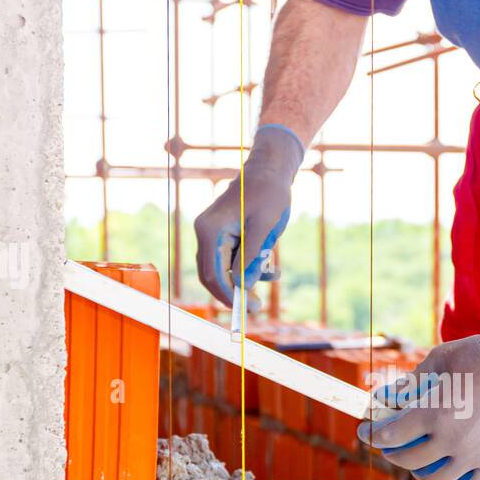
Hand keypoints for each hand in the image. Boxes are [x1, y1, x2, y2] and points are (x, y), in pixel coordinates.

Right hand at [193, 124, 303, 309]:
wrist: (270, 169)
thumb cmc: (269, 193)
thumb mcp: (264, 227)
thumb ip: (252, 257)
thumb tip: (242, 286)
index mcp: (210, 229)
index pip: (212, 273)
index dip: (229, 295)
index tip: (248, 310)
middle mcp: (205, 232)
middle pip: (212, 275)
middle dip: (235, 292)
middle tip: (257, 307)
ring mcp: (212, 233)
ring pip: (222, 269)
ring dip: (246, 278)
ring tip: (274, 274)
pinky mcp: (222, 234)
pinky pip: (230, 259)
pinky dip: (248, 266)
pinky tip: (271, 267)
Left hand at [359, 304, 479, 479]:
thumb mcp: (439, 359)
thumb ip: (411, 382)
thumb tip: (389, 398)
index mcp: (434, 413)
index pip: (391, 435)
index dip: (373, 435)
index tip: (365, 432)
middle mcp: (453, 440)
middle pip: (408, 459)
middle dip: (392, 452)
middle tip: (389, 444)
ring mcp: (475, 455)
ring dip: (418, 471)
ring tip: (417, 461)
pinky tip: (445, 475)